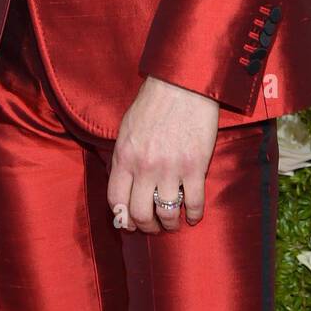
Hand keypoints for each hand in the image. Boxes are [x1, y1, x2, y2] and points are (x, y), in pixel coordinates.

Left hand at [107, 75, 219, 233]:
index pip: (115, 200)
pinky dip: (193, 214)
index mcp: (125, 156)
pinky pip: (192, 203)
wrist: (183, 84)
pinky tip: (192, 215)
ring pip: (166, 213)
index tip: (130, 222)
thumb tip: (126, 183)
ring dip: (170, 223)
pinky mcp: (194, 167)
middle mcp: (144, 167)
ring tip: (174, 222)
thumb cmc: (154, 102)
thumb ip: (125, 156)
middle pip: (140, 214)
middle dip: (147, 226)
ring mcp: (170, 169)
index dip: (122, 218)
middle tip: (154, 226)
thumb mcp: (128, 127)